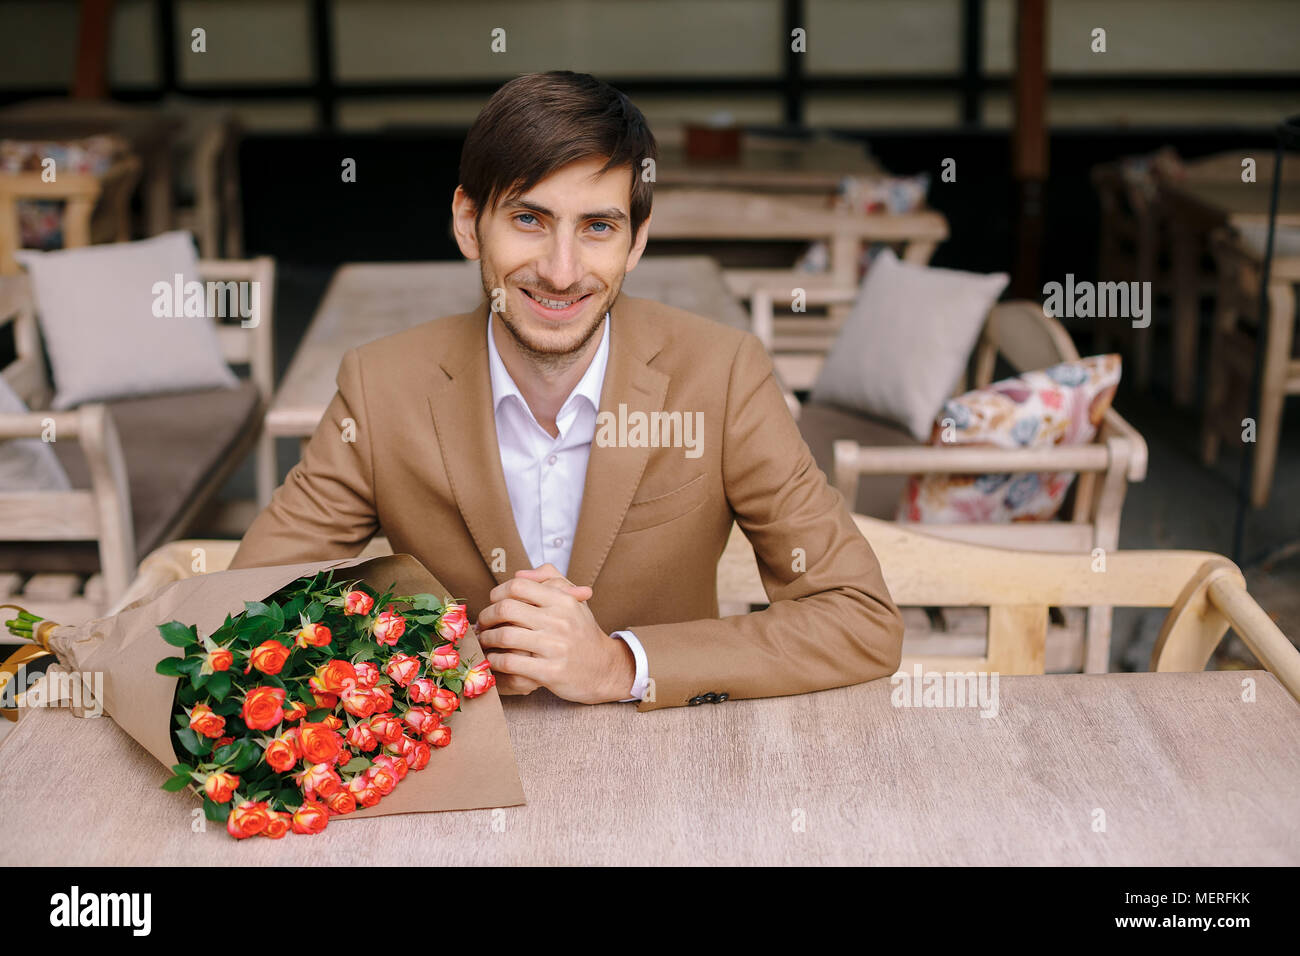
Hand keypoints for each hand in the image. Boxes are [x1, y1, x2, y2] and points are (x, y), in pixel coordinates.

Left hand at [473, 566, 589, 695]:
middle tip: (483, 624)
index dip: (497, 593)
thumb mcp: (574, 601)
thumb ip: (550, 580)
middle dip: (486, 617)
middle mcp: (560, 620)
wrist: (605, 669)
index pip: (518, 586)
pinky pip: (510, 663)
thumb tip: (518, 574)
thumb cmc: (582, 633)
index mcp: (563, 600)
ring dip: (486, 640)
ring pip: (504, 636)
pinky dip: (494, 662)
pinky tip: (494, 661)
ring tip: (485, 643)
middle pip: (505, 609)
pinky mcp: (550, 672)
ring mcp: (555, 647)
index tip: (493, 603)